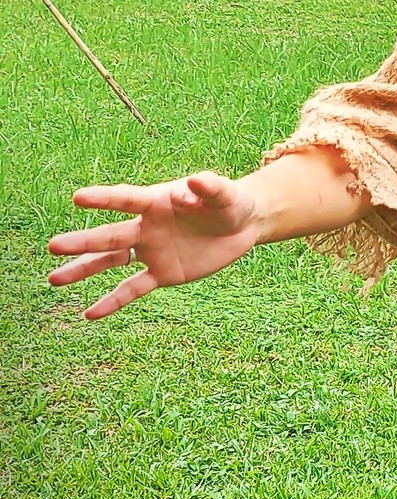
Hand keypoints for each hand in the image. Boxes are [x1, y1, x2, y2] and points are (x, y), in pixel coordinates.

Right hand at [49, 172, 262, 318]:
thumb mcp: (225, 194)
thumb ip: (209, 188)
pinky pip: (133, 288)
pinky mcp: (162, 273)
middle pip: (111, 236)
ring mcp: (151, 251)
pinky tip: (90, 314)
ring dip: (84, 270)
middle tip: (53, 246)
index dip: (104, 199)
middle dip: (84, 241)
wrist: (242, 226)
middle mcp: (145, 227)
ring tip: (54, 279)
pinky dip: (113, 301)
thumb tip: (191, 184)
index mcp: (156, 202)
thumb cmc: (230, 202)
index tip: (78, 198)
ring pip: (111, 262)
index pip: (126, 199)